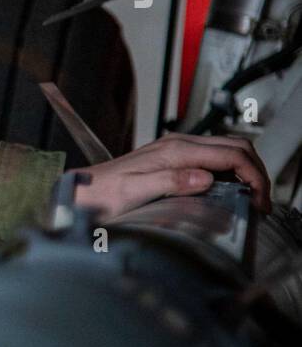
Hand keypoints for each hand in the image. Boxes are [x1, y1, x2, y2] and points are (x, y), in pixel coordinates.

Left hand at [71, 133, 270, 220]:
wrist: (84, 190)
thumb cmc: (103, 193)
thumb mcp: (135, 191)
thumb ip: (170, 182)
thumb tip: (205, 178)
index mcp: (175, 151)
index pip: (231, 154)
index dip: (253, 175)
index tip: (260, 200)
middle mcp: (178, 145)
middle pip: (235, 147)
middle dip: (256, 172)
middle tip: (262, 201)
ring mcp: (176, 149)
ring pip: (226, 150)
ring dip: (245, 171)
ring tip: (251, 198)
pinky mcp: (172, 158)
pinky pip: (212, 158)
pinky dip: (230, 172)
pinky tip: (229, 190)